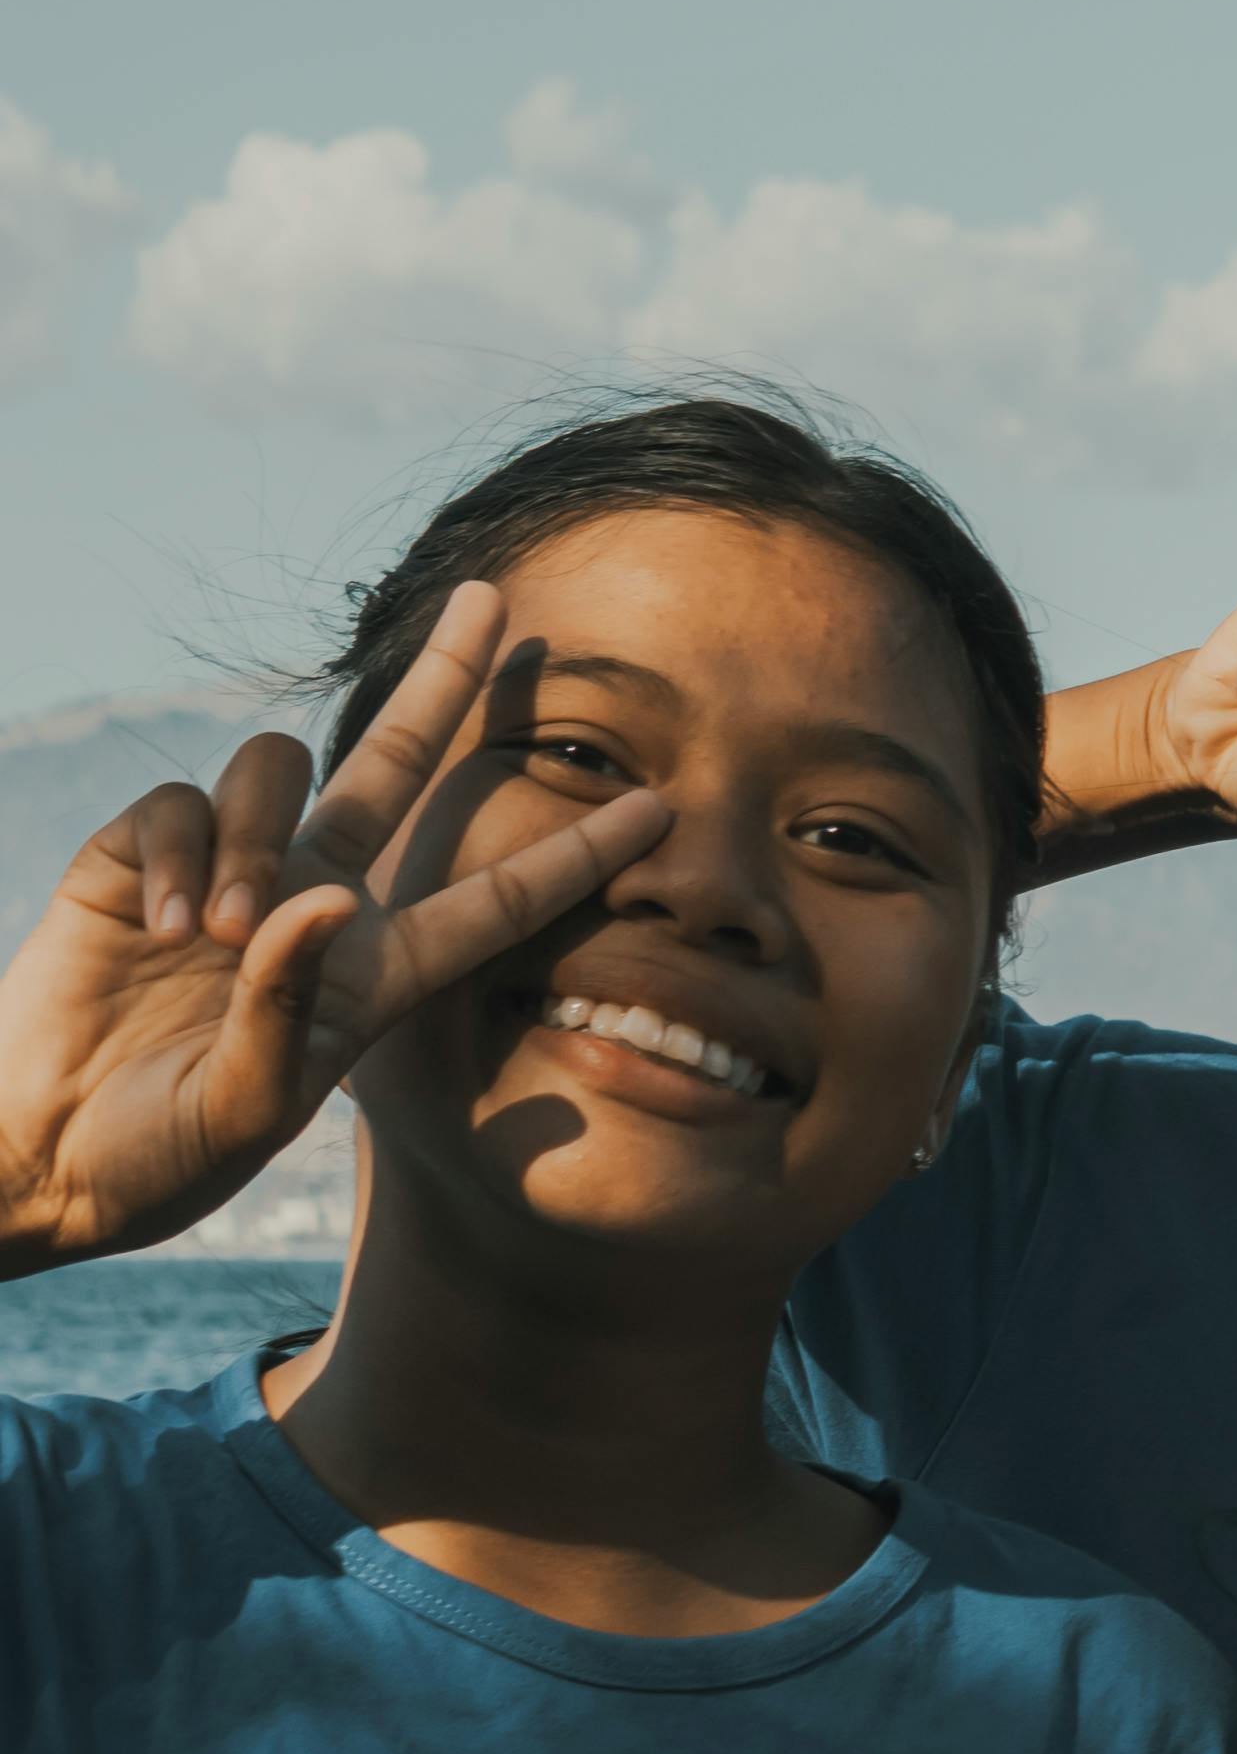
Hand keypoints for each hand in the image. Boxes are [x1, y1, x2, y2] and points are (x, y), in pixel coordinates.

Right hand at [0, 585, 669, 1275]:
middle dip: (445, 683)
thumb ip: (291, 1007)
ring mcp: (229, 871)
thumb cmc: (164, 1152)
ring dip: (255, 837)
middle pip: (396, 766)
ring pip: (278, 768)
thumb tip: (324, 898)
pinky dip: (173, 855)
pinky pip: (179, 802)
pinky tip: (156, 929)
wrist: (48, 1151)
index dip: (574, 855)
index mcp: (375, 973)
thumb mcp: (250, 1106)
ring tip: (211, 935)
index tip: (659, 808)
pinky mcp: (137, 855)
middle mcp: (313, 902)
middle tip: (496, 601)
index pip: (497, 900)